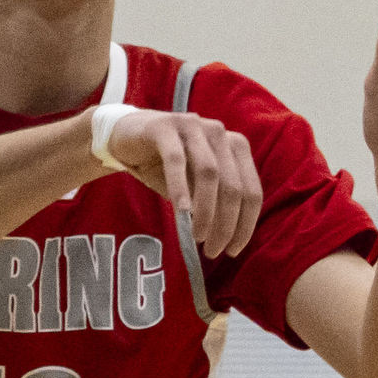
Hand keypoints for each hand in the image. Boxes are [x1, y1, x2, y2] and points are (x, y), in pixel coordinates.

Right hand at [92, 108, 263, 258]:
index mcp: (235, 147)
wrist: (126, 136)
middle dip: (226, 224)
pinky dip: (180, 188)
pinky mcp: (165, 126)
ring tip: (197, 236)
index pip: (251, 190)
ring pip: (209, 173)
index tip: (233, 251)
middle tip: (213, 250)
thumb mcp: (192, 186)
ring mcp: (193, 126)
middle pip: (233, 186)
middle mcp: (220, 133)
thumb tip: (225, 238)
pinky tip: (181, 212)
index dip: (245, 224)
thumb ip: (211, 203)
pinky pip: (176, 160)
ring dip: (206, 210)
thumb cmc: (163, 165)